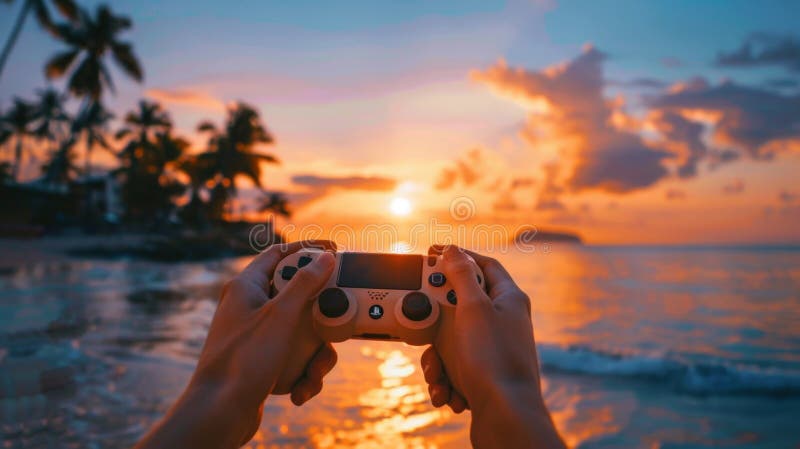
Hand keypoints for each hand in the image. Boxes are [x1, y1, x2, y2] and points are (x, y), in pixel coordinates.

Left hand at [136, 240, 337, 448]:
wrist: (218, 413)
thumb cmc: (242, 361)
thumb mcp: (280, 316)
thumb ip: (304, 283)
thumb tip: (325, 257)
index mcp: (246, 287)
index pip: (279, 254)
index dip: (307, 249)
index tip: (333, 252)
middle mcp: (250, 308)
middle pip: (298, 297)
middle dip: (321, 316)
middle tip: (335, 324)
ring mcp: (255, 336)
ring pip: (300, 333)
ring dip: (315, 354)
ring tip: (313, 372)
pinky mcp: (261, 361)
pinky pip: (292, 358)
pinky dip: (302, 373)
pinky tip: (298, 389)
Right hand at [421, 245, 563, 448]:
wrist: (506, 416)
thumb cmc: (493, 360)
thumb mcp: (472, 308)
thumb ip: (460, 275)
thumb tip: (452, 249)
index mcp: (508, 299)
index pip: (484, 265)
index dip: (459, 257)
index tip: (432, 254)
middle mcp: (503, 322)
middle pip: (459, 306)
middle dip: (436, 320)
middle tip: (423, 324)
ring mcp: (494, 349)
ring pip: (452, 341)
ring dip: (438, 359)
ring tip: (440, 373)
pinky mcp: (485, 374)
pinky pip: (456, 368)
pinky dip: (446, 378)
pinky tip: (449, 391)